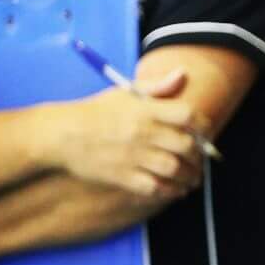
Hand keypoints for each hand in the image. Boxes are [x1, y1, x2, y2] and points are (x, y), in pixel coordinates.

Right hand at [48, 68, 205, 199]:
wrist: (60, 134)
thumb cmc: (96, 112)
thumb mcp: (125, 92)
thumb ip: (157, 86)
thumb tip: (183, 73)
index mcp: (145, 110)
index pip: (188, 115)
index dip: (203, 125)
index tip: (205, 132)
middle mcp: (142, 133)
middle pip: (186, 145)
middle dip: (199, 154)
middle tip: (201, 158)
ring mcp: (132, 156)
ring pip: (174, 169)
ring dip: (190, 176)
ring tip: (194, 178)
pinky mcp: (122, 176)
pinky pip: (154, 188)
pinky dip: (170, 191)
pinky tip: (176, 190)